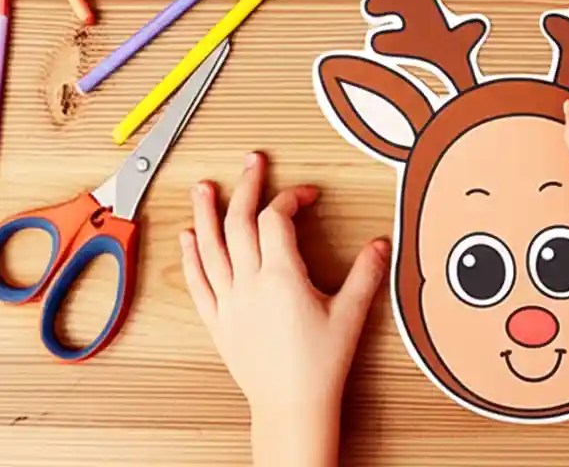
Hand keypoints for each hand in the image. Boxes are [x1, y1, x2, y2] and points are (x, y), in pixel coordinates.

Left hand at [180, 152, 388, 464]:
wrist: (291, 406)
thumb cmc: (320, 366)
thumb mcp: (351, 315)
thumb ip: (367, 275)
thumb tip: (380, 244)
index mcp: (282, 277)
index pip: (278, 220)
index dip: (292, 198)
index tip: (306, 194)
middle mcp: (249, 284)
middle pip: (240, 222)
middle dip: (246, 186)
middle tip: (251, 162)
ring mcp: (229, 301)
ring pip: (210, 247)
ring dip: (206, 212)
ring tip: (203, 186)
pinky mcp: (218, 320)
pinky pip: (199, 281)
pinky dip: (191, 256)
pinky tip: (188, 238)